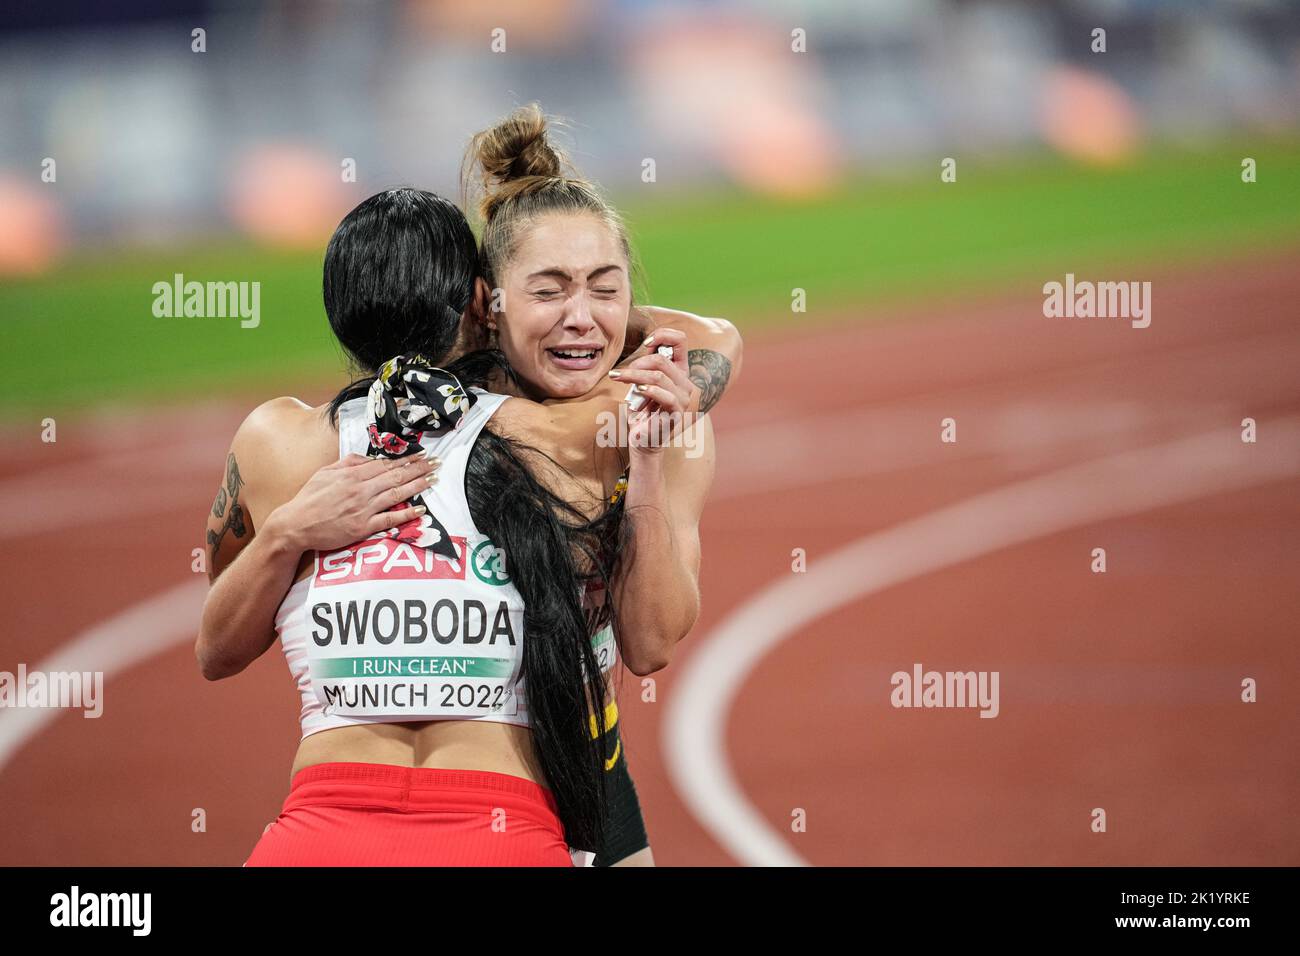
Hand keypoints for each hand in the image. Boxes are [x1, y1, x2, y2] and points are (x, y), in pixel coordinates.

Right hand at [264, 452, 438, 553]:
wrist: (294, 525)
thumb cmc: (309, 499)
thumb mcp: (326, 472)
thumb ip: (348, 463)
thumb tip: (369, 458)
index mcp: (352, 475)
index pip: (386, 465)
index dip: (406, 459)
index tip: (422, 455)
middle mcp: (361, 490)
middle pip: (396, 476)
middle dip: (419, 469)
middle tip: (437, 464)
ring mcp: (363, 509)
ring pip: (397, 495)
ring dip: (417, 486)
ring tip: (433, 480)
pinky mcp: (363, 527)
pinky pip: (389, 520)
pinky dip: (406, 514)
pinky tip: (420, 509)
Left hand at [610, 327, 695, 456]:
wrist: (642, 439)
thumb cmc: (641, 412)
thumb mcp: (641, 383)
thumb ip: (645, 366)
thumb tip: (644, 346)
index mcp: (679, 373)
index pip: (680, 342)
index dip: (663, 335)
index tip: (645, 343)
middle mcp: (686, 384)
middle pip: (662, 360)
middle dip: (637, 363)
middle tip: (619, 373)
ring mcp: (684, 399)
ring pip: (658, 376)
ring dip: (633, 376)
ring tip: (616, 378)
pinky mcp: (676, 413)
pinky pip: (665, 395)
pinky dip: (648, 390)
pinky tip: (637, 391)